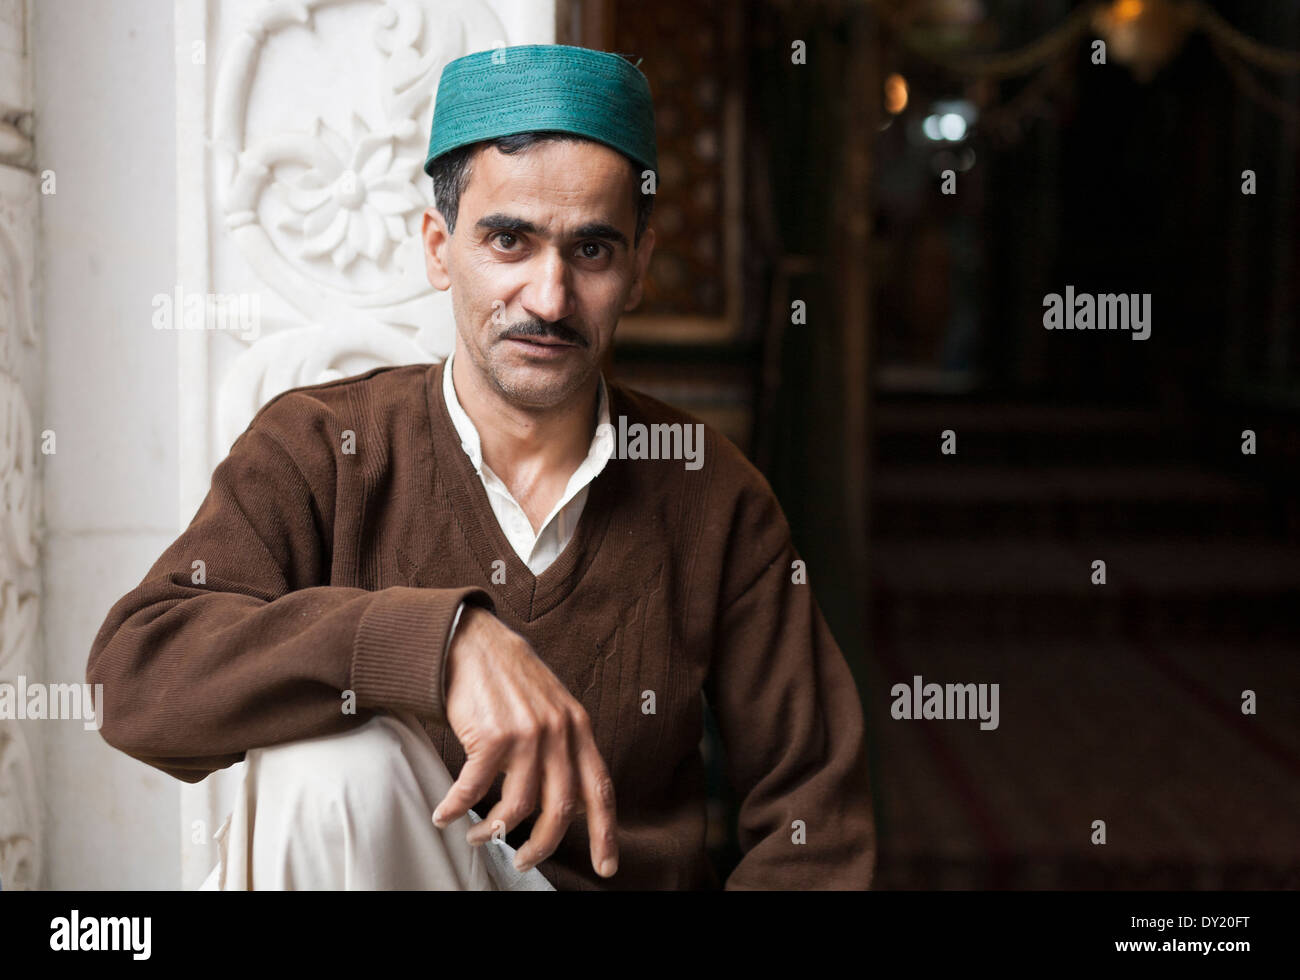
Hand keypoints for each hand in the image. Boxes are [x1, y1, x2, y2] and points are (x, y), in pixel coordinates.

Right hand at [431, 604, 618, 878]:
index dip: (606, 833)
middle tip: (522, 860)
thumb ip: (567, 748)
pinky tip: (444, 814)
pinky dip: (455, 809)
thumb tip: (573, 802)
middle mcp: (558, 732)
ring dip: (492, 830)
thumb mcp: (554, 708)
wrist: (473, 642)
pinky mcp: (491, 735)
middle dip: (540, 846)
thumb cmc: (511, 680)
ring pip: (516, 808)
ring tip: (476, 835)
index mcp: (579, 729)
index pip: (600, 789)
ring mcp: (526, 734)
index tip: (608, 867)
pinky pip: (472, 790)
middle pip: (559, 810)